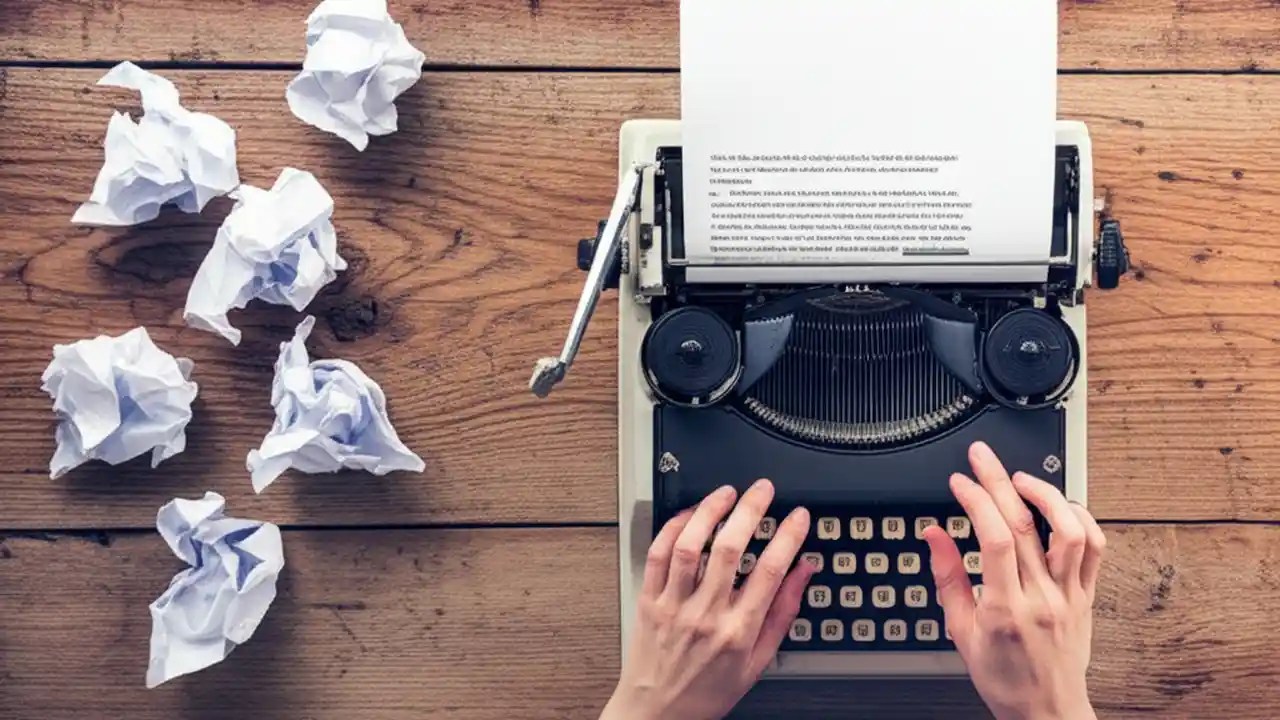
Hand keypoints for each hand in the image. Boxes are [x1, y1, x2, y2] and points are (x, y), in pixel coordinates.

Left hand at [600, 480, 815, 719]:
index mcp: (738, 631)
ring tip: (727, 492)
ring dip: (710, 511)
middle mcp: (705, 614)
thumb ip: (782, 613)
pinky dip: (673, 528)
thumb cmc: (707, 692)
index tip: (798, 516)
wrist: (657, 713)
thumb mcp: (758, 662)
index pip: (769, 571)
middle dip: (750, 510)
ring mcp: (673, 605)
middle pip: (729, 548)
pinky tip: (689, 514)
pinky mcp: (648, 601)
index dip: (788, 537)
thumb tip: (802, 573)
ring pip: (690, 545)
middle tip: (763, 489)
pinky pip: (658, 555)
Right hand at [923, 441, 1105, 719]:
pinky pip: (1096, 549)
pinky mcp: (1088, 596)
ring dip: (1045, 494)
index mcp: (1005, 609)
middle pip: (1025, 524)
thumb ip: (947, 579)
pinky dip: (1081, 518)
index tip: (959, 482)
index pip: (994, 538)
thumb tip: (934, 536)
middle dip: (997, 480)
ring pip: (1069, 531)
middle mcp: (1042, 598)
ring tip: (1021, 478)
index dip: (976, 500)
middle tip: (981, 456)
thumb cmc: (1004, 678)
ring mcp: (1070, 595)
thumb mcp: (960, 632)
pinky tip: (1060, 504)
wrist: (1046, 710)